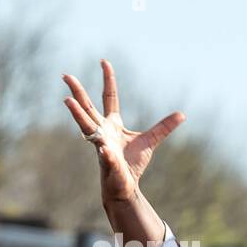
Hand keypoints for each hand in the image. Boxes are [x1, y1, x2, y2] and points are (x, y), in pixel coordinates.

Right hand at [62, 60, 184, 206]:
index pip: (109, 97)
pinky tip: (105, 150)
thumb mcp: (151, 141)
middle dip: (77, 91)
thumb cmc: (133, 163)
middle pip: (87, 107)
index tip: (104, 61)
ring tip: (67, 100)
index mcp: (112, 123)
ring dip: (77, 114)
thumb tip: (181, 115)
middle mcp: (102, 131)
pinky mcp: (106, 162)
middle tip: (66, 76)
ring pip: (85, 126)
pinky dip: (107, 154)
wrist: (125, 185)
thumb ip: (164, 128)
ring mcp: (100, 145)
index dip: (108, 80)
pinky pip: (106, 156)